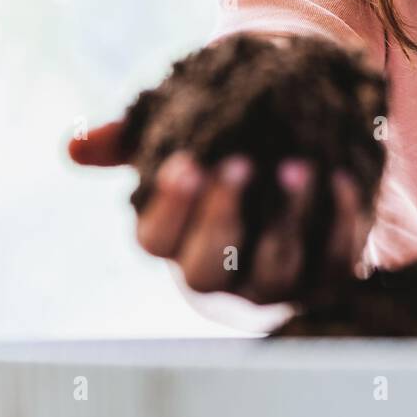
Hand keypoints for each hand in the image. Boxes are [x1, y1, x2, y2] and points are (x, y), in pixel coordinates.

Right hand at [67, 119, 369, 303]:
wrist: (294, 146)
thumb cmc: (222, 143)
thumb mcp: (178, 135)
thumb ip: (129, 139)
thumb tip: (75, 147)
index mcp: (175, 240)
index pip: (156, 241)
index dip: (170, 206)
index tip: (187, 161)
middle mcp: (220, 272)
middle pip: (204, 270)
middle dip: (220, 218)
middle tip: (240, 164)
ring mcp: (273, 281)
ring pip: (274, 270)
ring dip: (286, 220)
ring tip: (298, 168)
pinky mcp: (326, 276)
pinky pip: (334, 263)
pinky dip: (340, 224)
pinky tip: (341, 179)